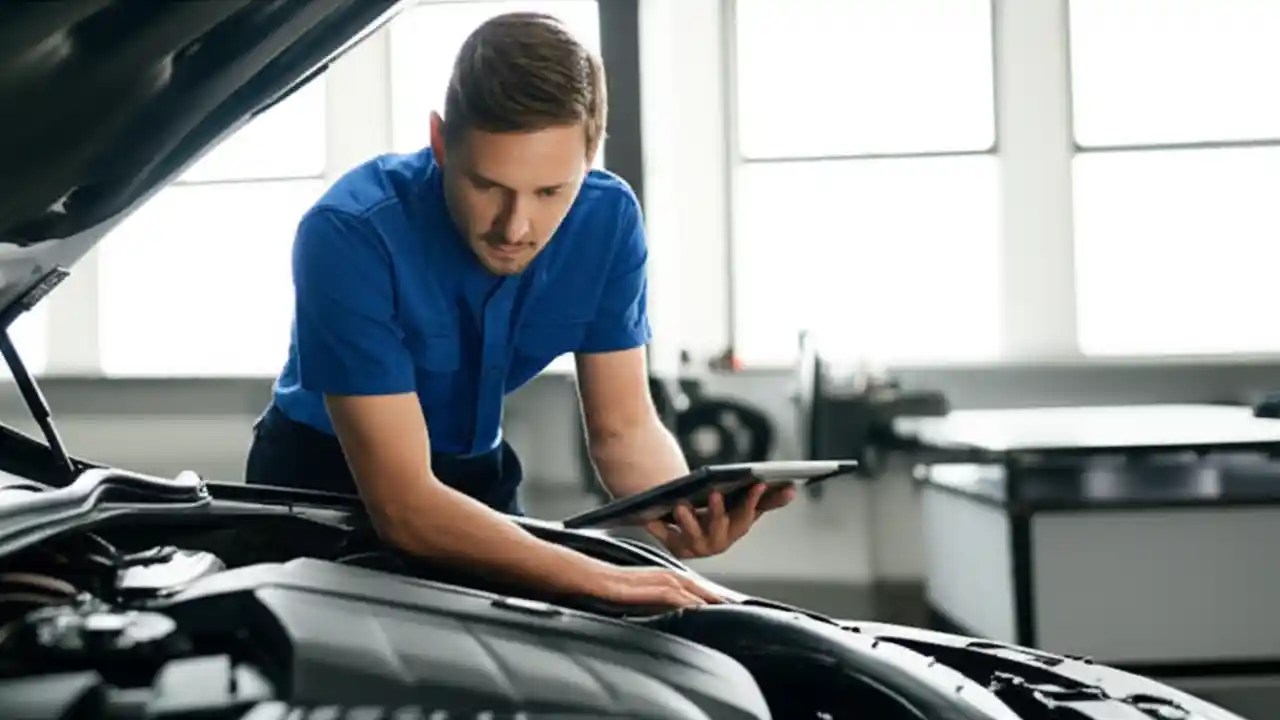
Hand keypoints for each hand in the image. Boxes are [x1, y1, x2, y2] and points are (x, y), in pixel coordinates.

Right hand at [588, 564, 725, 608]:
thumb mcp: (639, 594)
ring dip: (713, 599)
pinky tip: (704, 610)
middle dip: (720, 596)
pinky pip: (678, 596)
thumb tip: (670, 614)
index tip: (730, 604)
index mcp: (665, 576)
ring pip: (694, 590)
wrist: (593, 578)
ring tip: (731, 609)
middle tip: (740, 606)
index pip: (696, 586)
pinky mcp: (653, 588)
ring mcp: (661, 579)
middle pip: (701, 586)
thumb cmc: (611, 588)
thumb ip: (656, 600)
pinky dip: (693, 603)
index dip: (713, 594)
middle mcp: (667, 574)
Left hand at [644, 481, 797, 558]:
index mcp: (736, 529)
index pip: (747, 516)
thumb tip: (793, 488)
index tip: (757, 482)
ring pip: (693, 537)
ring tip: (681, 505)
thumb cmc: (719, 510)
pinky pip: (666, 539)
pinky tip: (650, 517)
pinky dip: (658, 529)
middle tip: (715, 492)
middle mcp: (718, 542)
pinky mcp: (674, 545)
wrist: (687, 521)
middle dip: (718, 511)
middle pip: (720, 527)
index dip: (754, 500)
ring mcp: (696, 546)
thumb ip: (767, 499)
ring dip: (688, 522)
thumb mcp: (742, 503)